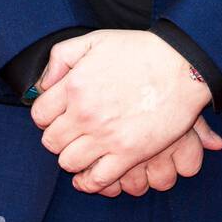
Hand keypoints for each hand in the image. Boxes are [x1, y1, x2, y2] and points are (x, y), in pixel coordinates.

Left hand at [30, 28, 215, 191]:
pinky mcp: (128, 154)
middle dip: (58, 137)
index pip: (40, 115)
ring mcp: (106, 136)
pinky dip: (89, 181)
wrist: (181, 66)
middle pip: (52, 142)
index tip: (57, 115)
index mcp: (75, 85)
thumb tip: (43, 84)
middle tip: (72, 132)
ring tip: (83, 149)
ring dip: (72, 158)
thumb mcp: (95, 40)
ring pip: (69, 162)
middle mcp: (85, 114)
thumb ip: (61, 57)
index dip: (46, 116)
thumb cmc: (140, 51)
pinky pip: (97, 179)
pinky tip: (90, 174)